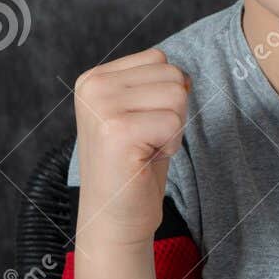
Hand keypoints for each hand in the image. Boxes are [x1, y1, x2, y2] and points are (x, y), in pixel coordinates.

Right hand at [72, 46, 190, 247]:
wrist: (115, 219)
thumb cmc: (134, 168)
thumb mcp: (141, 115)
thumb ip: (155, 86)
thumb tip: (185, 75)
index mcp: (94, 78)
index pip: (159, 59)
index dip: (165, 97)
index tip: (142, 127)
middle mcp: (92, 86)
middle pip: (172, 75)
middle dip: (172, 113)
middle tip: (146, 142)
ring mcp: (101, 107)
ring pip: (177, 96)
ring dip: (173, 130)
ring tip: (145, 150)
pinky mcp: (116, 131)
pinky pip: (174, 122)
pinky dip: (170, 146)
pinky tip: (145, 161)